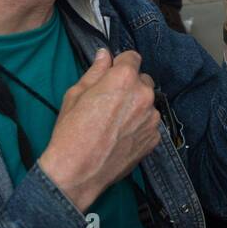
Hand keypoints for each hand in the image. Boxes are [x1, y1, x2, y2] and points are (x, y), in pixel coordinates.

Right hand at [37, 49, 161, 211]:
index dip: (120, 65)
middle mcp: (144, 94)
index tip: (112, 75)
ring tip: (115, 123)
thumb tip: (104, 55)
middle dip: (130, 86)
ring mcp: (152, 118)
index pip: (132, 57)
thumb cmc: (72, 131)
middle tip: (111, 102)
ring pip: (147, 103)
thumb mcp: (76, 94)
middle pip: (142, 80)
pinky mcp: (154, 138)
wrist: (78, 172)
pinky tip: (121, 136)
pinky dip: (139, 126)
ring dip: (136, 106)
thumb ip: (95, 71)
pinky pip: (149, 124)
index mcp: (124, 78)